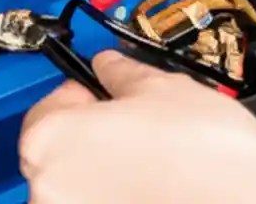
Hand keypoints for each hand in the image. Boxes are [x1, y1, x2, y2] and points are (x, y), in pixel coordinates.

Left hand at [19, 52, 255, 203]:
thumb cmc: (207, 158)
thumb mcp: (162, 88)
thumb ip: (121, 73)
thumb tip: (109, 66)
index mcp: (50, 140)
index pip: (49, 107)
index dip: (84, 94)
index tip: (107, 94)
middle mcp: (48, 186)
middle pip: (61, 150)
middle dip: (94, 135)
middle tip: (137, 127)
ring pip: (82, 186)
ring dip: (107, 172)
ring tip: (154, 161)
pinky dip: (120, 198)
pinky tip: (156, 190)